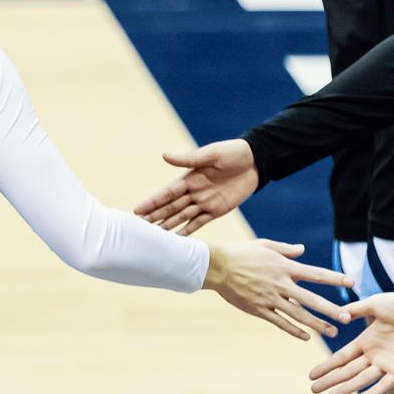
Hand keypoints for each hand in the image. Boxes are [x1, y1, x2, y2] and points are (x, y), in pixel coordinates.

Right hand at [134, 139, 258, 234]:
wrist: (256, 161)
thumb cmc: (232, 153)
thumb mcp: (211, 154)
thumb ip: (188, 158)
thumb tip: (164, 155)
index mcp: (189, 178)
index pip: (166, 193)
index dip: (152, 202)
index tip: (137, 211)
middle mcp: (193, 192)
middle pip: (170, 208)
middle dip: (155, 218)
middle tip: (139, 229)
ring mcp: (204, 202)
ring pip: (181, 218)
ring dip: (168, 227)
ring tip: (153, 239)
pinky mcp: (217, 211)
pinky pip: (199, 223)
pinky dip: (187, 232)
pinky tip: (177, 241)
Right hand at [203, 238, 351, 339]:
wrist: (216, 266)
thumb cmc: (240, 253)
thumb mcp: (264, 245)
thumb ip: (285, 249)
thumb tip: (302, 250)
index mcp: (284, 267)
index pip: (315, 274)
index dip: (335, 278)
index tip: (352, 283)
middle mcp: (281, 284)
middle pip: (311, 299)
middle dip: (331, 309)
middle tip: (348, 318)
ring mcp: (270, 299)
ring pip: (298, 315)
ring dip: (317, 325)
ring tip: (332, 333)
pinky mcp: (259, 309)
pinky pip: (280, 322)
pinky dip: (294, 330)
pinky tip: (305, 337)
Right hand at [309, 292, 393, 393]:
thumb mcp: (375, 304)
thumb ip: (356, 310)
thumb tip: (338, 314)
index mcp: (367, 340)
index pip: (342, 356)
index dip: (327, 365)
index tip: (312, 374)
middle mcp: (374, 355)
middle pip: (347, 371)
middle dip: (330, 380)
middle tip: (313, 390)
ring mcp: (386, 364)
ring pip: (361, 379)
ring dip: (345, 388)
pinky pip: (384, 384)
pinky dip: (371, 392)